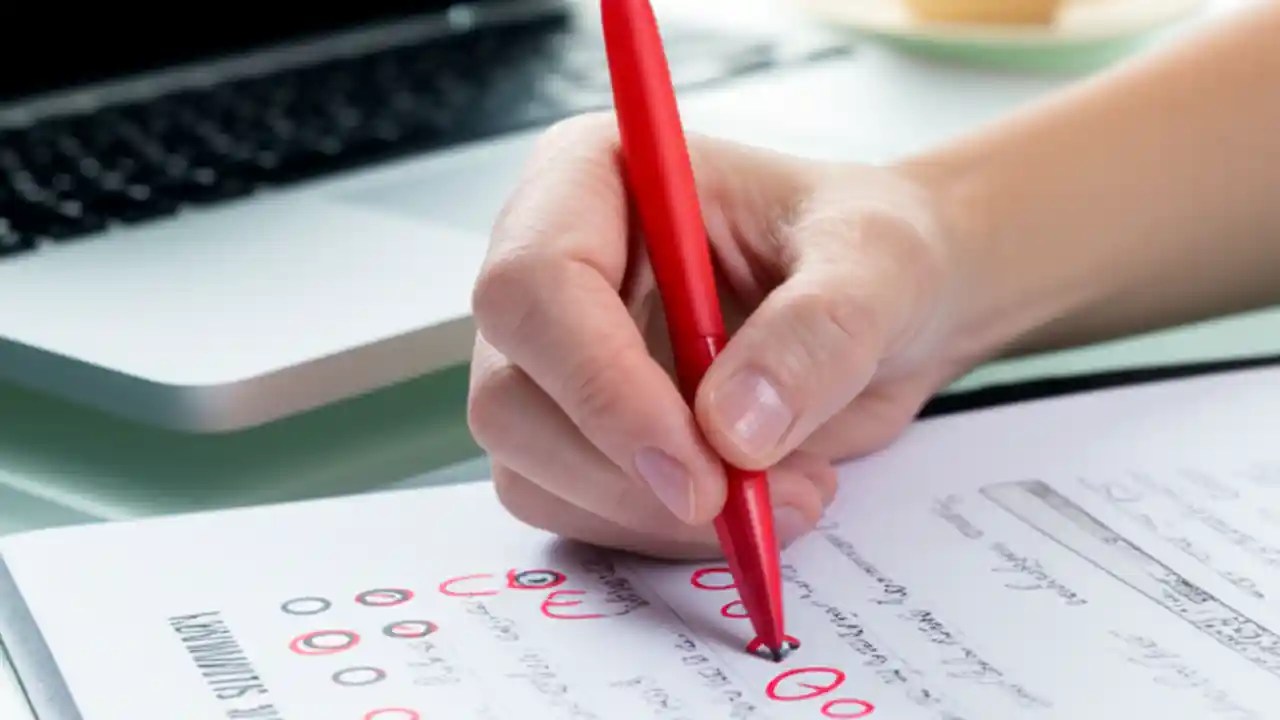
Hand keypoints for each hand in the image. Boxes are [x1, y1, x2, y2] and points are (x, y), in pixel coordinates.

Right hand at [468, 114, 981, 558]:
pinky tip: (752, 502)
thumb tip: (730, 430)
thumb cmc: (872, 251)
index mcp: (592, 179)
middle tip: (743, 503)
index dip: (601, 387)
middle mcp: (549, 268)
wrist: (887, 310)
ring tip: (785, 491)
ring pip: (531, 468)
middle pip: (510, 395)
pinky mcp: (575, 431)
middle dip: (625, 473)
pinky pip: (573, 508)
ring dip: (651, 513)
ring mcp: (552, 358)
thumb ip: (814, 333)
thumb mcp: (877, 266)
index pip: (533, 287)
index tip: (700, 470)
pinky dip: (658, 530)